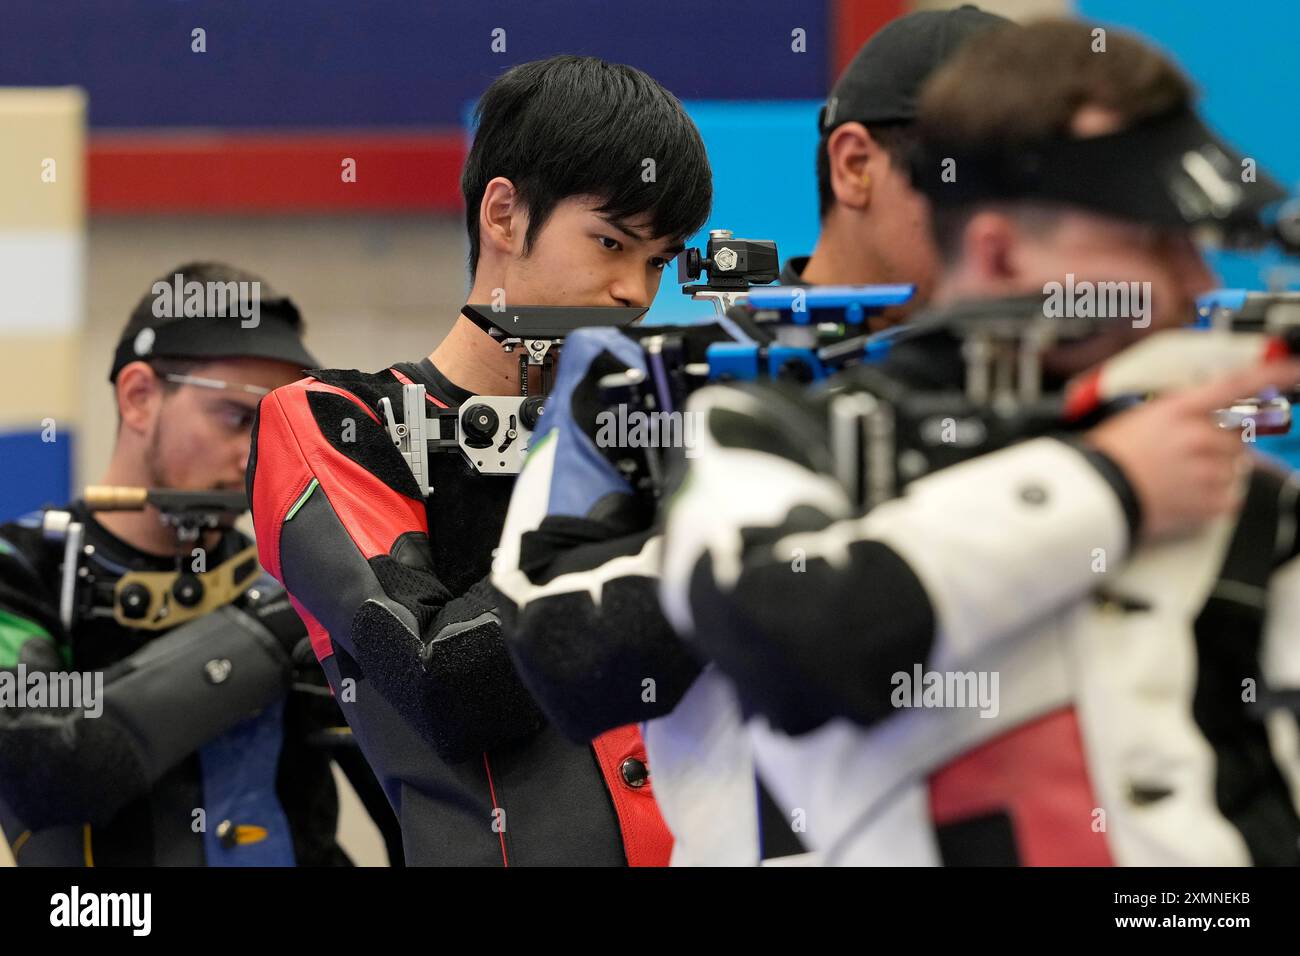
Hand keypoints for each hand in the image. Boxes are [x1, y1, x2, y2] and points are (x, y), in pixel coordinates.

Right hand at [1084, 360, 1299, 541]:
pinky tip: (1185, 496)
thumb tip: (1206, 415)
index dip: (1270, 374)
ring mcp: (1205, 470)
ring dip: (1214, 474)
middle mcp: (1197, 436)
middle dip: (1220, 446)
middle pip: (1236, 437)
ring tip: (1178, 480)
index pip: (1234, 385)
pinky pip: (1229, 498)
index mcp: (1179, 410)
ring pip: (1234, 469)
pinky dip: (1213, 500)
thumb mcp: (1139, 418)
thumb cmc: (1109, 458)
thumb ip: (1179, 414)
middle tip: (1191, 457)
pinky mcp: (1208, 501)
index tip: (1293, 369)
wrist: (1096, 494)